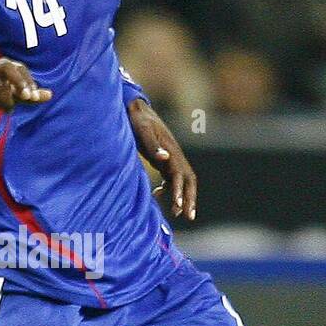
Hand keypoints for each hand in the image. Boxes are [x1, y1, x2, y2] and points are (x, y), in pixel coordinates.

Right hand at [0, 58, 51, 116]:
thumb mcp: (14, 94)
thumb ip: (31, 95)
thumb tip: (50, 95)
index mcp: (3, 66)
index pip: (20, 68)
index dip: (28, 81)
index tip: (34, 97)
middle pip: (7, 66)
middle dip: (18, 82)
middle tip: (26, 98)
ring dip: (7, 101)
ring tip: (8, 109)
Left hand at [128, 99, 196, 220]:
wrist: (134, 109)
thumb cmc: (138, 120)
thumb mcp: (143, 131)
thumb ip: (153, 145)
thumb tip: (165, 158)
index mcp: (171, 150)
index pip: (180, 175)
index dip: (180, 191)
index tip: (178, 206)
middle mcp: (174, 155)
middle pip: (189, 181)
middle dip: (190, 199)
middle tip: (189, 217)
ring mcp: (170, 158)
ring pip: (182, 181)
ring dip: (182, 197)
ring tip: (177, 214)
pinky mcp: (164, 159)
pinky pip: (171, 178)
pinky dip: (169, 189)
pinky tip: (157, 196)